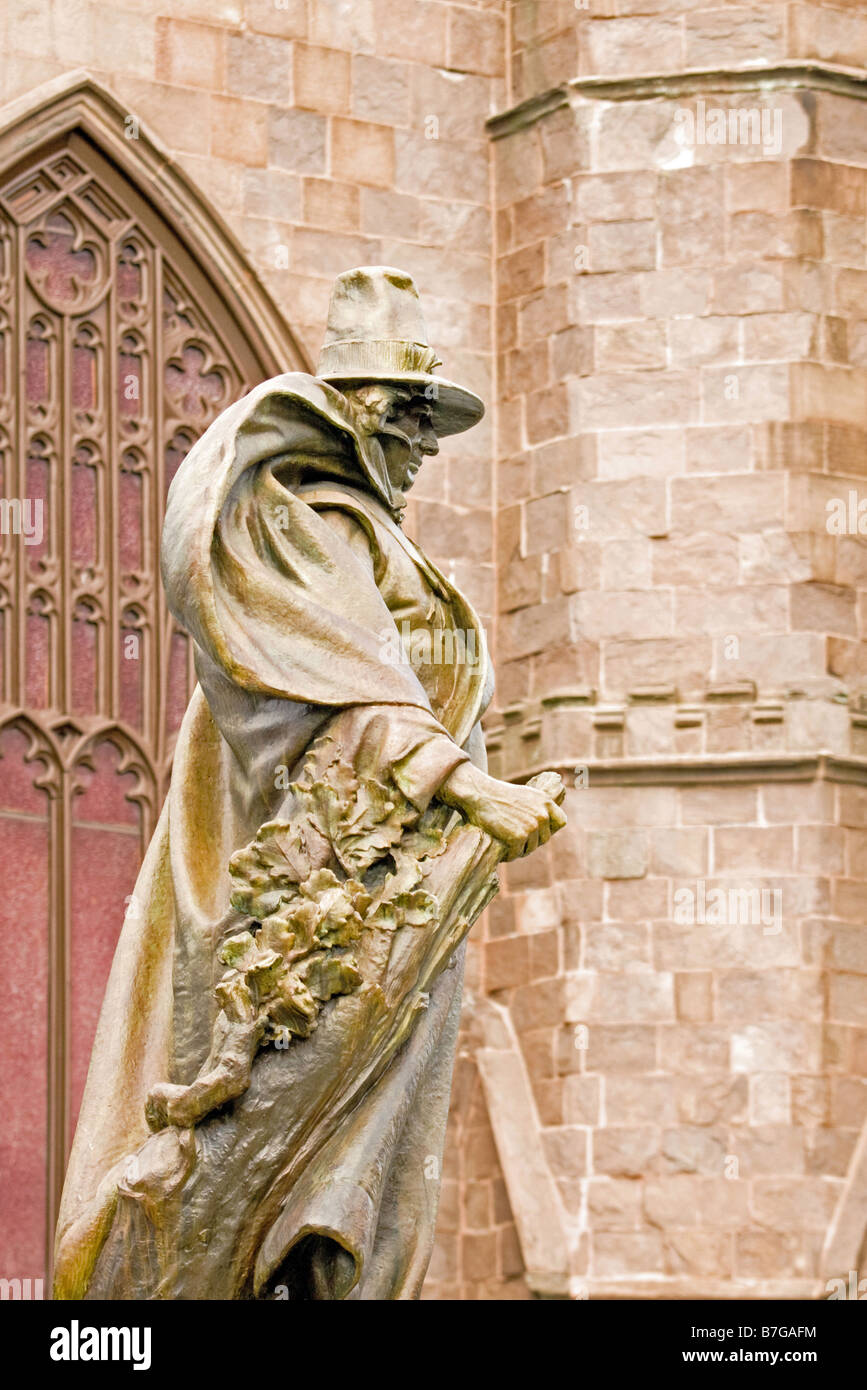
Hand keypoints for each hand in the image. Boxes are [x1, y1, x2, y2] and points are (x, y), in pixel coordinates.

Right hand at [439, 761, 565, 860]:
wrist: (480, 794)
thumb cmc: (498, 794)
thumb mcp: (525, 794)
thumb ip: (538, 807)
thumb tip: (543, 825)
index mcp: (546, 802)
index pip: (561, 822)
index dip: (550, 828)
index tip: (539, 831)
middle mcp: (542, 815)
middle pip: (544, 839)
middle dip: (531, 841)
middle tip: (516, 839)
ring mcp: (531, 827)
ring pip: (530, 848)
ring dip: (519, 849)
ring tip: (506, 842)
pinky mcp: (518, 838)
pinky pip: (516, 854)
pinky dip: (508, 854)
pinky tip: (500, 847)